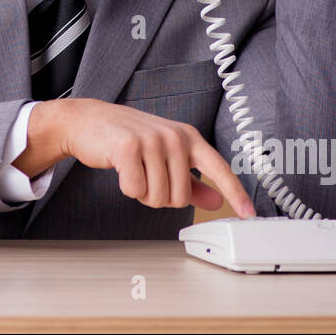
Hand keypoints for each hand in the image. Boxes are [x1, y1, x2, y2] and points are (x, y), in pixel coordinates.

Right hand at [15, 98, 255, 215]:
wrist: (88, 120)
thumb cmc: (127, 137)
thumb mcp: (165, 154)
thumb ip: (192, 179)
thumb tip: (217, 199)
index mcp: (188, 137)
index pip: (218, 168)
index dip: (235, 193)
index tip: (248, 214)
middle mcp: (174, 136)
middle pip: (180, 197)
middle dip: (160, 197)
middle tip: (146, 176)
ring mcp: (152, 140)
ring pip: (158, 196)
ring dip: (142, 193)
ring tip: (133, 170)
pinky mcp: (128, 147)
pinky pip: (135, 190)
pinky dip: (126, 188)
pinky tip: (120, 168)